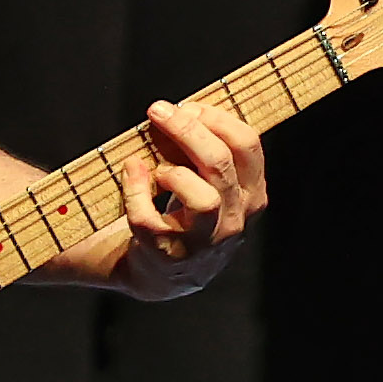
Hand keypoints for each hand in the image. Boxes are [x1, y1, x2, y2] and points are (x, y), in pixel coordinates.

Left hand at [107, 95, 266, 297]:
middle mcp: (234, 219)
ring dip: (173, 172)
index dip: (216, 117)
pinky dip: (135, 191)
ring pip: (203, 199)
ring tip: (156, 165)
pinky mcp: (169, 255)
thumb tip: (184, 111)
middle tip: (158, 111)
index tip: (187, 106)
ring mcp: (204, 241)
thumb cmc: (185, 217)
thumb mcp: (214, 186)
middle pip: (220, 164)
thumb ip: (208, 152)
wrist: (162, 274)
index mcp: (251, 194)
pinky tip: (131, 172)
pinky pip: (150, 219)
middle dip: (187, 130)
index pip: (247, 145)